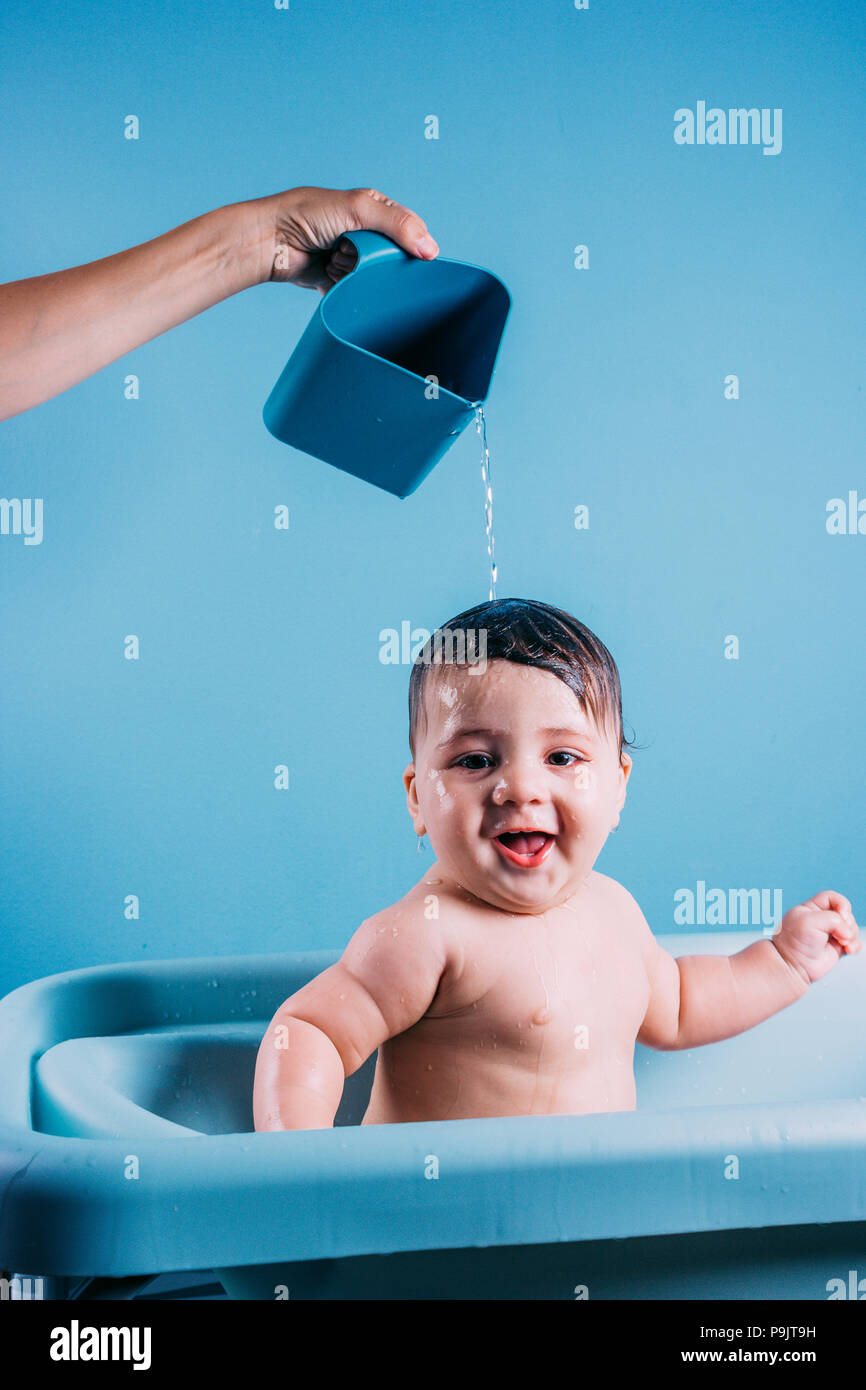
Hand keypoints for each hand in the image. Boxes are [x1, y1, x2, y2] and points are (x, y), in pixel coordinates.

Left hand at [249, 185, 438, 292]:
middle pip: (391, 257)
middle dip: (377, 261)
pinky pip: (353, 291)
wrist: (268, 241)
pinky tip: (331, 277)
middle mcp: (361, 232)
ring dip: (356, 274)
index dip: (414, 243)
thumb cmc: (305, 215)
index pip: (408, 228)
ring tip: (336, 261)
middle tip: (357, 253)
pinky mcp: (335, 278)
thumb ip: (397, 224)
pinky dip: (345, 288)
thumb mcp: (358, 209)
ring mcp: (348, 256)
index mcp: (370, 208)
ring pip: (372, 277)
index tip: (415, 258)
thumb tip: (431, 249)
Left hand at [772, 890, 860, 984]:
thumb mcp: (809, 921)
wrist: (792, 966)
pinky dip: (855, 945)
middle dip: (847, 923)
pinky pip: (854, 943)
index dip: (842, 904)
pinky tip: (848, 949)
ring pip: (851, 928)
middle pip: (846, 914)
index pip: (833, 898)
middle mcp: (822, 920)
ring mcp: (830, 934)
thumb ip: (833, 919)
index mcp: (812, 908)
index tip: (841, 914)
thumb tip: (847, 931)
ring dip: (851, 935)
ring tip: (842, 943)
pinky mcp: (837, 948)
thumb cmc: (794, 942)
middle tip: (839, 933)